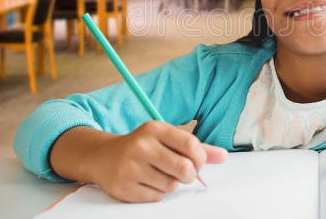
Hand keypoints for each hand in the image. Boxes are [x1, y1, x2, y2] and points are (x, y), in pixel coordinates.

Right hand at [87, 121, 227, 202]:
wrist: (102, 157)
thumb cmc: (142, 147)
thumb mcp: (166, 139)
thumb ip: (196, 147)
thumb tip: (223, 156)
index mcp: (155, 129)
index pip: (191, 145)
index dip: (200, 158)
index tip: (196, 161)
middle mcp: (142, 145)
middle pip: (185, 169)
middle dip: (189, 175)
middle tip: (183, 173)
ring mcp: (131, 167)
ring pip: (171, 185)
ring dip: (171, 184)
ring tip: (159, 174)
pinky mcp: (124, 187)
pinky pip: (157, 197)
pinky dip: (157, 193)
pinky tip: (147, 182)